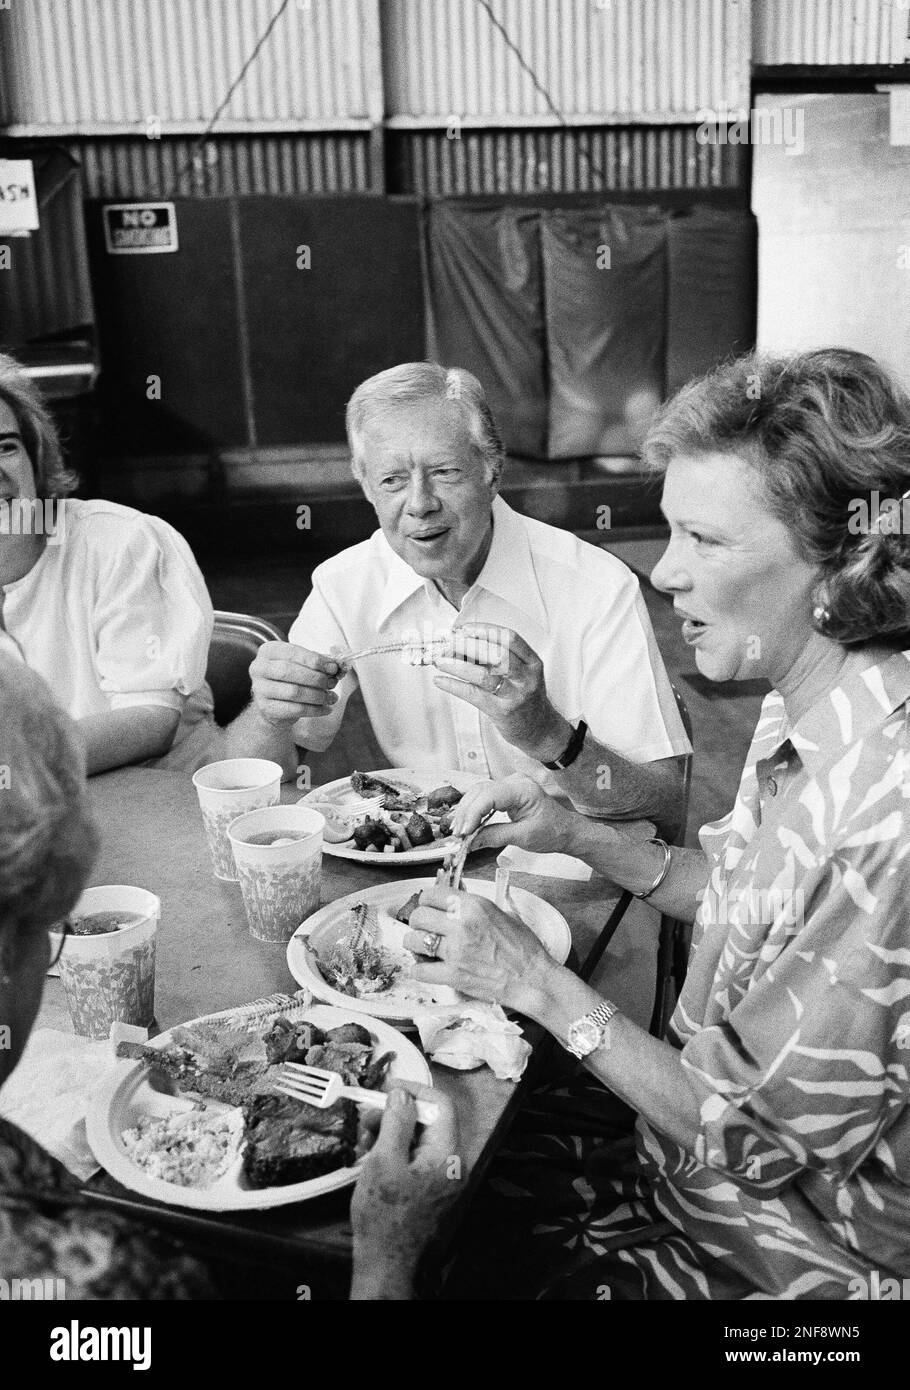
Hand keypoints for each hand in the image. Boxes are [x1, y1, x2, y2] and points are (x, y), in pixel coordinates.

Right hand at [248, 641, 339, 726]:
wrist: (274, 705)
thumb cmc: (291, 679)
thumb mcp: (302, 665)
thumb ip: (317, 662)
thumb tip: (335, 666)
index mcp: (268, 651)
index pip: (292, 652)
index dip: (315, 660)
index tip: (333, 667)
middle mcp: (259, 668)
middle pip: (290, 671)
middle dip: (316, 678)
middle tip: (332, 683)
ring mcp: (260, 689)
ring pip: (293, 692)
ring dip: (318, 695)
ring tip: (331, 697)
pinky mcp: (266, 708)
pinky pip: (294, 709)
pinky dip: (315, 710)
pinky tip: (326, 709)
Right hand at [350, 1082, 460, 1298]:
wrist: (386, 1261)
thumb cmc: (383, 1213)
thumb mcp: (385, 1160)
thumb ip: (396, 1122)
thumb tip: (402, 1093)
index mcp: (447, 1154)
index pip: (441, 1105)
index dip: (415, 1091)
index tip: (387, 1089)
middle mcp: (451, 1163)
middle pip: (428, 1122)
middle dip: (396, 1115)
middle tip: (366, 1120)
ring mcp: (442, 1178)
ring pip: (419, 1140)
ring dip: (391, 1133)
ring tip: (363, 1142)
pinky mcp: (431, 1189)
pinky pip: (416, 1158)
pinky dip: (395, 1152)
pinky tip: (372, 1158)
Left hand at [405, 883, 556, 1011]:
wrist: (533, 979)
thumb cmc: (524, 949)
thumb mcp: (504, 914)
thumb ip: (477, 907)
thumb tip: (458, 901)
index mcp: (474, 906)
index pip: (432, 894)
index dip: (427, 901)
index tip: (429, 909)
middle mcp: (462, 925)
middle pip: (419, 916)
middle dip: (418, 923)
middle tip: (425, 930)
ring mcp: (456, 951)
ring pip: (413, 940)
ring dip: (415, 945)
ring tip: (423, 949)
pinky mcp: (453, 975)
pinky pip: (419, 970)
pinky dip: (419, 970)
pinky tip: (427, 969)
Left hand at [433, 624, 570, 760]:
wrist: (539, 729)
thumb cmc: (524, 697)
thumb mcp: (521, 674)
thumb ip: (498, 659)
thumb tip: (461, 644)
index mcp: (532, 662)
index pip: (510, 638)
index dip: (485, 630)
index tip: (464, 628)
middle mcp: (527, 677)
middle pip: (497, 654)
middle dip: (469, 645)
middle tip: (449, 643)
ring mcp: (515, 695)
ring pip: (483, 676)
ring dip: (457, 665)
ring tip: (439, 660)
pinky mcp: (502, 711)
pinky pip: (473, 695)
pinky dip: (453, 686)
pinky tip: (440, 680)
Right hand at [449, 773, 582, 856]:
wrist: (565, 830)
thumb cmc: (552, 832)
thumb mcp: (523, 838)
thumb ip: (494, 837)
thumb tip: (470, 841)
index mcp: (523, 789)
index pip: (489, 795)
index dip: (473, 812)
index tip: (463, 831)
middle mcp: (515, 782)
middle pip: (479, 791)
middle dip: (465, 813)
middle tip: (457, 834)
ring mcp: (509, 785)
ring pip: (478, 793)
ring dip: (466, 812)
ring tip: (459, 831)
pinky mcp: (505, 792)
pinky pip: (483, 797)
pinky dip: (473, 810)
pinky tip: (467, 824)